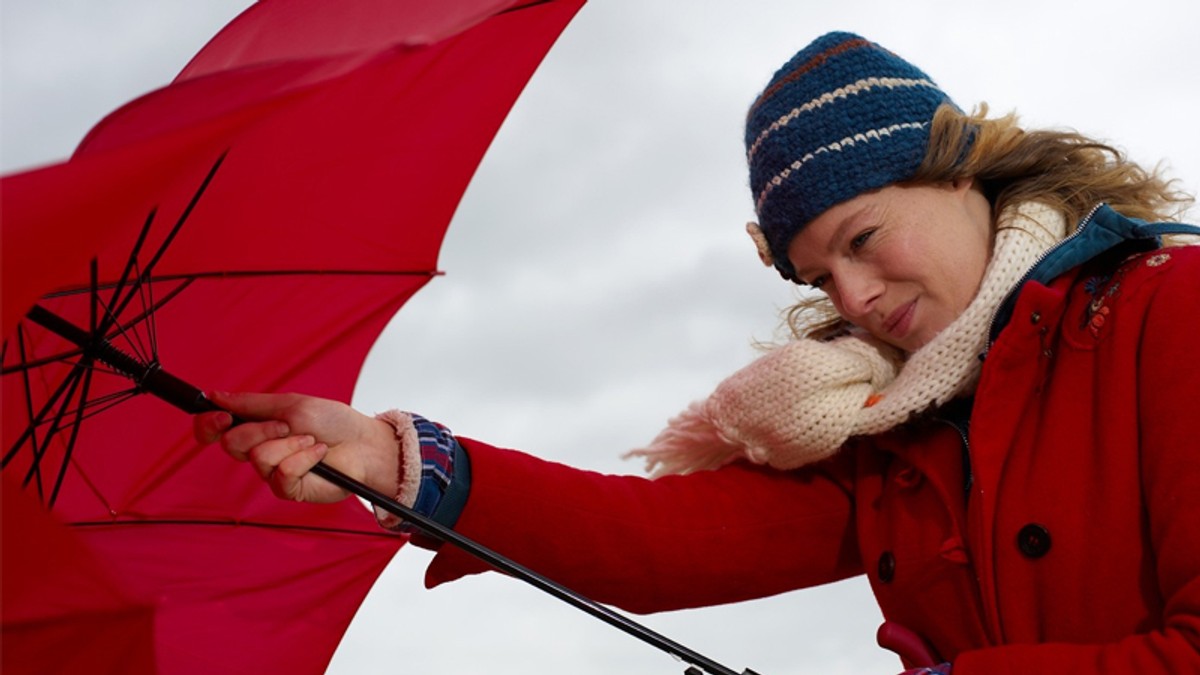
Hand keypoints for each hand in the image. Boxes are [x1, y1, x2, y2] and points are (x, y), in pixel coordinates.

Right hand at [194, 391, 398, 503]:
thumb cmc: (332, 422)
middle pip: (232, 444)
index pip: (214, 430)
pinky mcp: (288, 489)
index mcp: (256, 427)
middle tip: (289, 425)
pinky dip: (303, 458)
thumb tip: (215, 396)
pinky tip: (318, 454)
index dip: (208, 424)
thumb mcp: (291, 403)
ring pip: (258, 457)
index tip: (222, 416)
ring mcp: (272, 472)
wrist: (363, 443)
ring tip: (311, 440)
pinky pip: (281, 473)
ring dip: (289, 443)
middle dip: (262, 429)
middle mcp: (259, 451)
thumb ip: (251, 403)